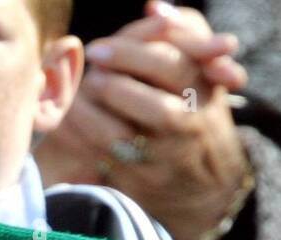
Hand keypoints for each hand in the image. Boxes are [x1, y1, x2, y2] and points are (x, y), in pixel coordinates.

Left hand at [33, 3, 249, 239]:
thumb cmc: (195, 104)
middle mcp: (190, 128)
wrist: (204, 178)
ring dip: (94, 115)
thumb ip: (182, 30)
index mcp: (205, 91)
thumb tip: (153, 7)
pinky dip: (84, 136)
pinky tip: (74, 117)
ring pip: (128, 139)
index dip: (131, 54)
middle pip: (158, 110)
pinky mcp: (142, 181)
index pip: (172, 67)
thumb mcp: (201, 65)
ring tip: (82, 95)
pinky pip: (105, 159)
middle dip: (115, 86)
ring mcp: (166, 159)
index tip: (96, 48)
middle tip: (90, 74)